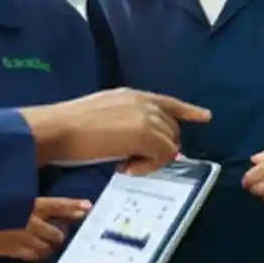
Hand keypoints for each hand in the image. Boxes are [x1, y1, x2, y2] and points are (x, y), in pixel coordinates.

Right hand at [0, 197, 90, 261]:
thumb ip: (23, 199)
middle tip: (61, 231)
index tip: (87, 206)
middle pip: (58, 233)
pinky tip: (36, 253)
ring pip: (47, 248)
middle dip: (61, 233)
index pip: (58, 206)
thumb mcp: (6, 195)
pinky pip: (33, 257)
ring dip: (50, 245)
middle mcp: (32, 224)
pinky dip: (37, 255)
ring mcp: (24, 241)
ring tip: (49, 243)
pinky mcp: (14, 252)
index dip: (74, 206)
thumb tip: (36, 200)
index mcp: (31, 205)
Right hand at [22, 88, 210, 175]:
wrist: (58, 128)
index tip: (205, 116)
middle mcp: (143, 102)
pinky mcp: (145, 135)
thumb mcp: (103, 114)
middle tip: (136, 161)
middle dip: (163, 147)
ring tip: (127, 165)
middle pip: (172, 128)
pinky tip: (125, 167)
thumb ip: (125, 122)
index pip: (168, 102)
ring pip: (170, 144)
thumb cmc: (69, 125)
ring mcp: (146, 117)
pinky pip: (162, 156)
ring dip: (153, 159)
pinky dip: (148, 167)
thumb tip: (138, 142)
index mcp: (131, 95)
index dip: (189, 110)